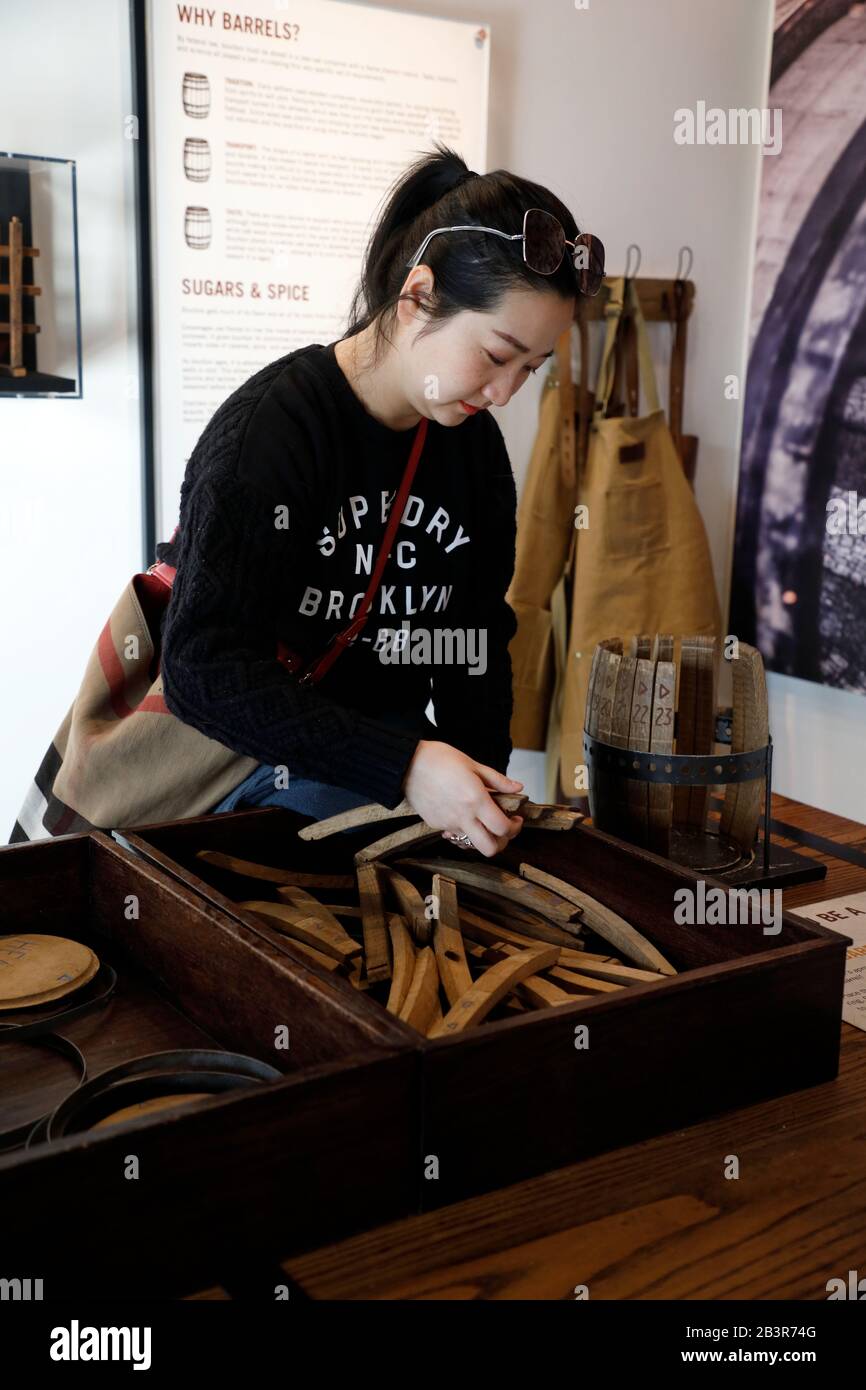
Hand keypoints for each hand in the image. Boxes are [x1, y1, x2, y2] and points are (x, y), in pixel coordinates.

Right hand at [402, 740, 524, 858]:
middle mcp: (462, 817)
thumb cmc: (439, 759)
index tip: (515, 818)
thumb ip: (498, 780)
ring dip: (481, 837)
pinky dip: (463, 830)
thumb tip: (517, 788)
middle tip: (502, 828)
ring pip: (471, 844)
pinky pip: (454, 836)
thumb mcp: (473, 764)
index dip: (514, 827)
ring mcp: (447, 824)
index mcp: (476, 800)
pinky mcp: (435, 825)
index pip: (503, 828)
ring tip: (481, 821)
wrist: (407, 763)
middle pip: (489, 849)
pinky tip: (463, 816)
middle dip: (501, 842)